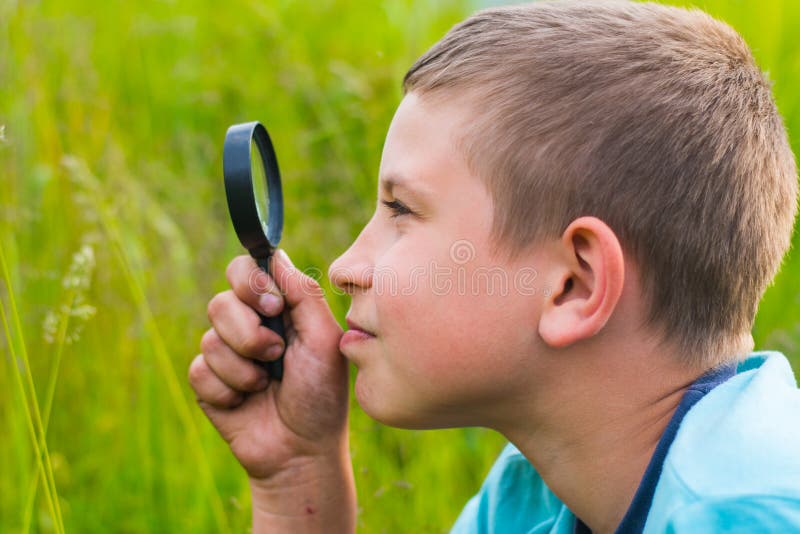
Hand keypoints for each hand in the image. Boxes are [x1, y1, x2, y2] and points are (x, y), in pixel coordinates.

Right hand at [188, 250, 349, 480]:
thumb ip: (303, 294)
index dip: (251, 283)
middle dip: (249, 330)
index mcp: (278, 310)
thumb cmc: (321, 395)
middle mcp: (249, 325)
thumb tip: (275, 254)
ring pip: (210, 336)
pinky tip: (247, 402)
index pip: (246, 270)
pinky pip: (200, 370)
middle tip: (275, 352)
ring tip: (267, 384)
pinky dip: (229, 389)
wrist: (302, 451)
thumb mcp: (323, 340)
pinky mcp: (208, 383)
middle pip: (221, 300)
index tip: (274, 306)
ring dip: (244, 366)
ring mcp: (226, 354)